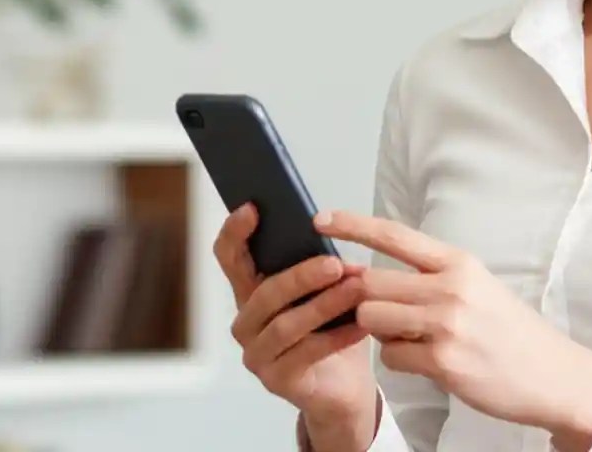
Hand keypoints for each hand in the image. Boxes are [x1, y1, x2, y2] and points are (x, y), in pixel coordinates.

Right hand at [215, 204, 376, 450]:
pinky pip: (306, 354)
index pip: (230, 258)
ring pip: (285, 324)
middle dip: (301, 276)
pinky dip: (336, 337)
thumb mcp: (325, 289)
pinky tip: (360, 325)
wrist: (345, 385)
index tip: (253, 207)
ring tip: (355, 289)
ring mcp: (257, 354)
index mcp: (252, 292)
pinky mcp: (277, 380)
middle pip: (263, 293)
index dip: (235, 232)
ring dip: (323, 305)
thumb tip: (328, 225)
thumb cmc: (333, 328)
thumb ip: (317, 261)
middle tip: (335, 263)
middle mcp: (247, 323)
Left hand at [314, 209, 591, 448]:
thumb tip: (371, 276)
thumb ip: (430, 277)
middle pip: (371, 282)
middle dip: (366, 300)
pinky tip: (428, 362)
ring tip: (413, 338)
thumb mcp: (477, 286)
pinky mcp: (444, 361)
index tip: (320, 218)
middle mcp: (451, 286)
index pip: (394, 235)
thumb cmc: (509, 331)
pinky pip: (391, 357)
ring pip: (373, 318)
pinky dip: (400, 361)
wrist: (553, 374)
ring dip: (381, 332)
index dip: (352, 225)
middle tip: (386, 314)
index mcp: (458, 262)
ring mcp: (447, 324)